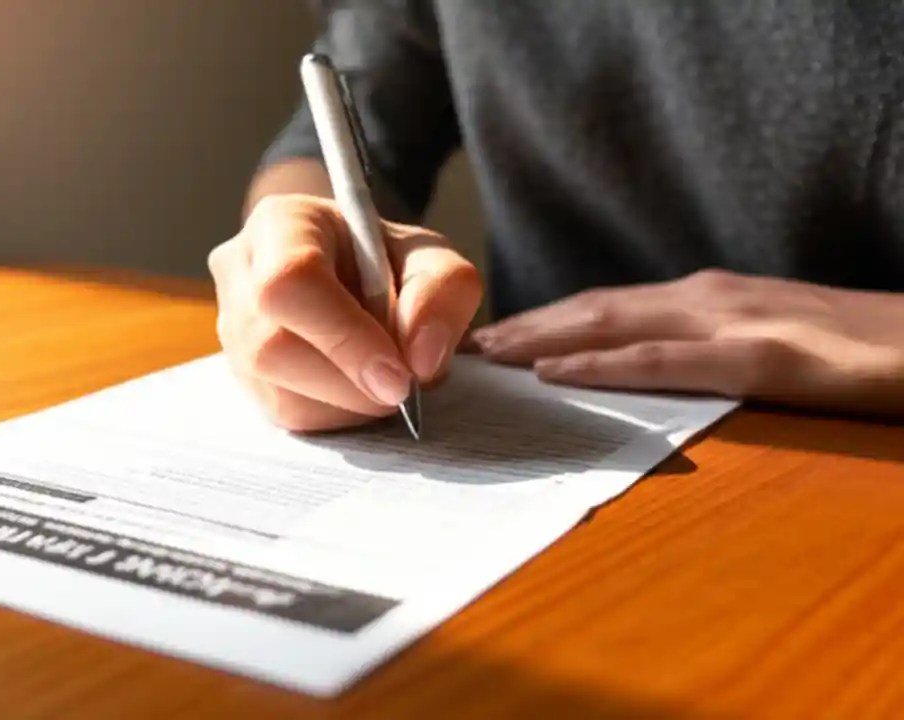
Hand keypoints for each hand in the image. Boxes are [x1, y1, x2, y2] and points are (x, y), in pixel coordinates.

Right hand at [209, 194, 481, 430]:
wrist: (346, 267)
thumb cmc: (383, 257)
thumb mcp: (429, 255)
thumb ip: (442, 292)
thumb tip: (420, 361)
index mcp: (280, 224)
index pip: (290, 283)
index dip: (344, 337)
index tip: (398, 376)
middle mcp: (238, 274)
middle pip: (272, 348)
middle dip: (349, 382)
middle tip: (401, 385)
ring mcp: (230, 329)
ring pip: (277, 393)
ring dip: (346, 404)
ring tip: (380, 377)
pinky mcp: (240, 375)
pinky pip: (283, 415)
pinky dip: (334, 414)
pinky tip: (354, 385)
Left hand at [470, 269, 903, 415]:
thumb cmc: (853, 348)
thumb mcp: (766, 340)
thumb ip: (708, 347)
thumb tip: (650, 371)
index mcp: (708, 297)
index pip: (606, 306)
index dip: (543, 319)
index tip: (490, 339)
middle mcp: (707, 298)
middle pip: (593, 308)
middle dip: (524, 325)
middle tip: (463, 346)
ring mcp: (732, 323)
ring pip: (612, 325)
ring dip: (541, 337)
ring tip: (485, 355)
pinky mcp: (760, 359)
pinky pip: (663, 362)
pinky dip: (601, 365)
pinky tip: (556, 374)